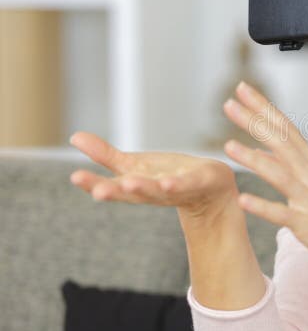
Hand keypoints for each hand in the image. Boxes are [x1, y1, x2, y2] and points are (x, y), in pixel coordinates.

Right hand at [69, 132, 239, 221]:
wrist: (210, 190)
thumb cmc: (167, 176)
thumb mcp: (134, 166)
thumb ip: (106, 155)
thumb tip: (73, 137)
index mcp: (135, 186)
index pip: (111, 186)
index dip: (93, 183)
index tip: (75, 177)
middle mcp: (152, 191)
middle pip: (131, 193)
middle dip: (116, 192)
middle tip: (98, 191)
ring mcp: (175, 188)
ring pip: (158, 190)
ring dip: (145, 188)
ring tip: (130, 183)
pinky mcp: (198, 181)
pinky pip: (187, 183)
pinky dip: (178, 184)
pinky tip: (168, 182)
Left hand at [222, 80, 307, 277]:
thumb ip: (292, 168)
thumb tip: (265, 152)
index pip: (286, 129)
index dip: (264, 108)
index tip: (243, 89)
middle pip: (280, 142)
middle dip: (255, 121)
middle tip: (229, 102)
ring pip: (279, 174)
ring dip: (253, 159)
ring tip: (228, 146)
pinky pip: (282, 214)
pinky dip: (263, 206)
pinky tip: (242, 200)